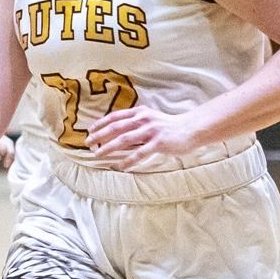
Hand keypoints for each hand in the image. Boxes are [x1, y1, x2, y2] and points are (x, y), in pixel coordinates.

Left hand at [86, 106, 200, 169]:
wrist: (191, 128)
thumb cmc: (170, 126)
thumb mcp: (151, 118)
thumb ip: (136, 122)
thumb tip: (118, 132)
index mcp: (140, 112)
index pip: (116, 116)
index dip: (101, 123)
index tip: (90, 130)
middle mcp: (143, 119)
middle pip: (116, 127)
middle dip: (99, 135)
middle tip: (88, 144)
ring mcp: (151, 130)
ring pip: (124, 139)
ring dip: (109, 147)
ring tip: (98, 154)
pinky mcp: (159, 142)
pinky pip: (140, 152)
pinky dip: (129, 160)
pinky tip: (121, 166)